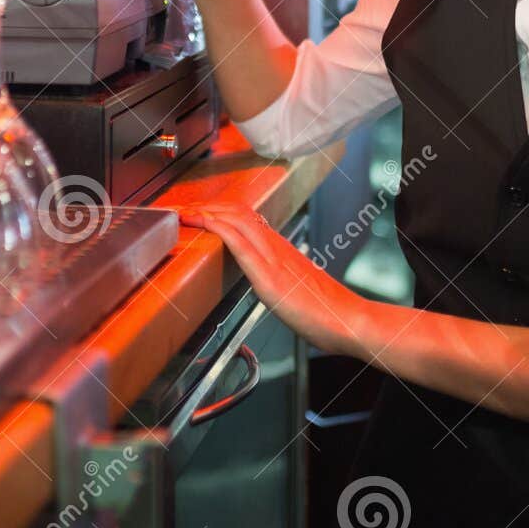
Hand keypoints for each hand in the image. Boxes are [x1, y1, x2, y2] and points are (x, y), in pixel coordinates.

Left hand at [178, 203, 369, 354]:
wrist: (349, 321)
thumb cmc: (328, 313)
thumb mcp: (296, 291)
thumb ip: (280, 282)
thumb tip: (272, 286)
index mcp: (281, 250)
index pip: (245, 218)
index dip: (218, 211)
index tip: (195, 212)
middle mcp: (276, 247)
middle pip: (236, 211)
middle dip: (204, 206)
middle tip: (179, 208)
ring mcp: (273, 258)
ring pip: (235, 219)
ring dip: (204, 211)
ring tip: (181, 212)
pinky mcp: (269, 275)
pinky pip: (240, 242)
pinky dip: (216, 226)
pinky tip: (201, 222)